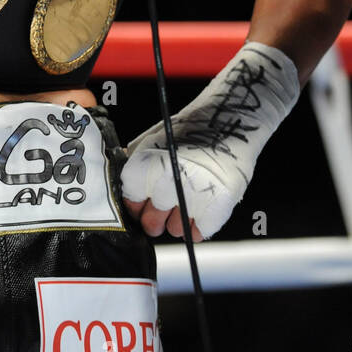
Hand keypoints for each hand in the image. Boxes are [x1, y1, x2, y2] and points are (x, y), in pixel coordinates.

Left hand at [120, 42, 299, 240]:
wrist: (227, 119)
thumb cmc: (191, 130)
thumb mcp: (153, 139)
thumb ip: (136, 164)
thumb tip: (124, 188)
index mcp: (148, 163)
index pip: (131, 199)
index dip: (136, 204)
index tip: (142, 204)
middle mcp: (168, 180)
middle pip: (152, 221)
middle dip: (155, 218)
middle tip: (163, 210)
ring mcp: (194, 193)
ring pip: (176, 229)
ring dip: (179, 222)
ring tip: (186, 203)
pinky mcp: (219, 202)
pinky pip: (201, 231)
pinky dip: (200, 226)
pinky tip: (201, 209)